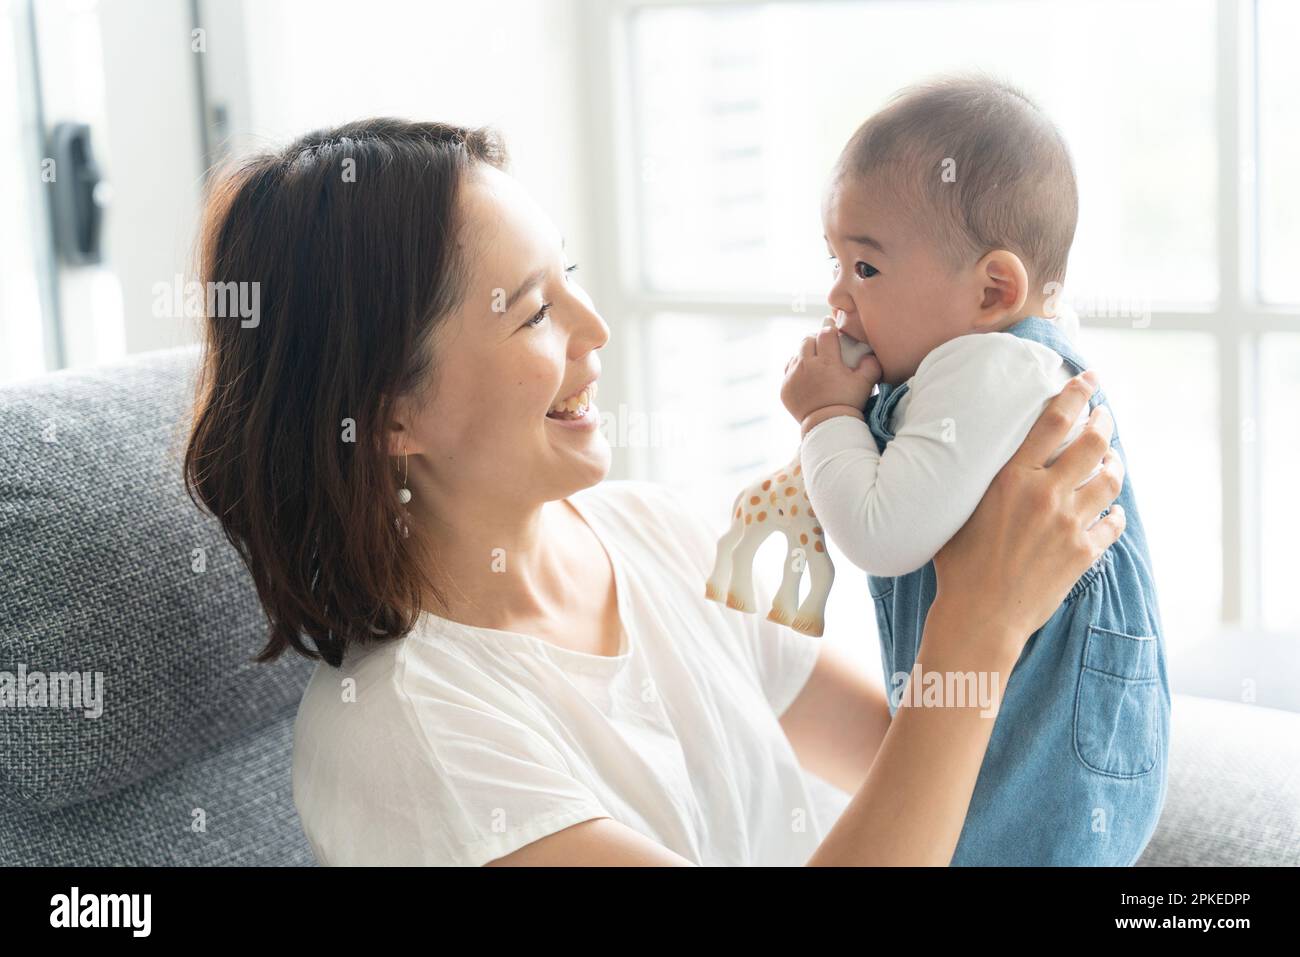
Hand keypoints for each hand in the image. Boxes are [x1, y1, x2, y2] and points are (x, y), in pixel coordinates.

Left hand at [781, 316, 881, 430]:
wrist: (828, 426)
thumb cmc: (848, 403)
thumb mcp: (865, 383)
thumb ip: (870, 364)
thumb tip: (869, 355)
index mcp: (826, 361)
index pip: (825, 333)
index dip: (830, 330)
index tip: (833, 332)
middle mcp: (806, 366)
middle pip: (807, 340)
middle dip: (816, 340)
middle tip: (823, 347)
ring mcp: (793, 377)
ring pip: (796, 355)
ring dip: (805, 355)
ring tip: (814, 363)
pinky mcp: (785, 389)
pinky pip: (788, 371)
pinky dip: (796, 370)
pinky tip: (805, 377)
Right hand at [929, 369, 1125, 664]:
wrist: (980, 616)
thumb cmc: (958, 564)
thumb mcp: (959, 511)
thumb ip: (982, 481)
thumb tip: (986, 455)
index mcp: (1012, 479)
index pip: (1054, 420)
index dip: (1076, 393)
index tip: (1087, 379)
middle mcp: (1045, 495)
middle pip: (1092, 443)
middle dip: (1103, 423)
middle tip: (1103, 416)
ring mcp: (1069, 525)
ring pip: (1110, 480)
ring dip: (1114, 465)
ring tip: (1111, 460)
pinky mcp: (1084, 553)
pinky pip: (1113, 523)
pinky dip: (1115, 513)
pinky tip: (1111, 511)